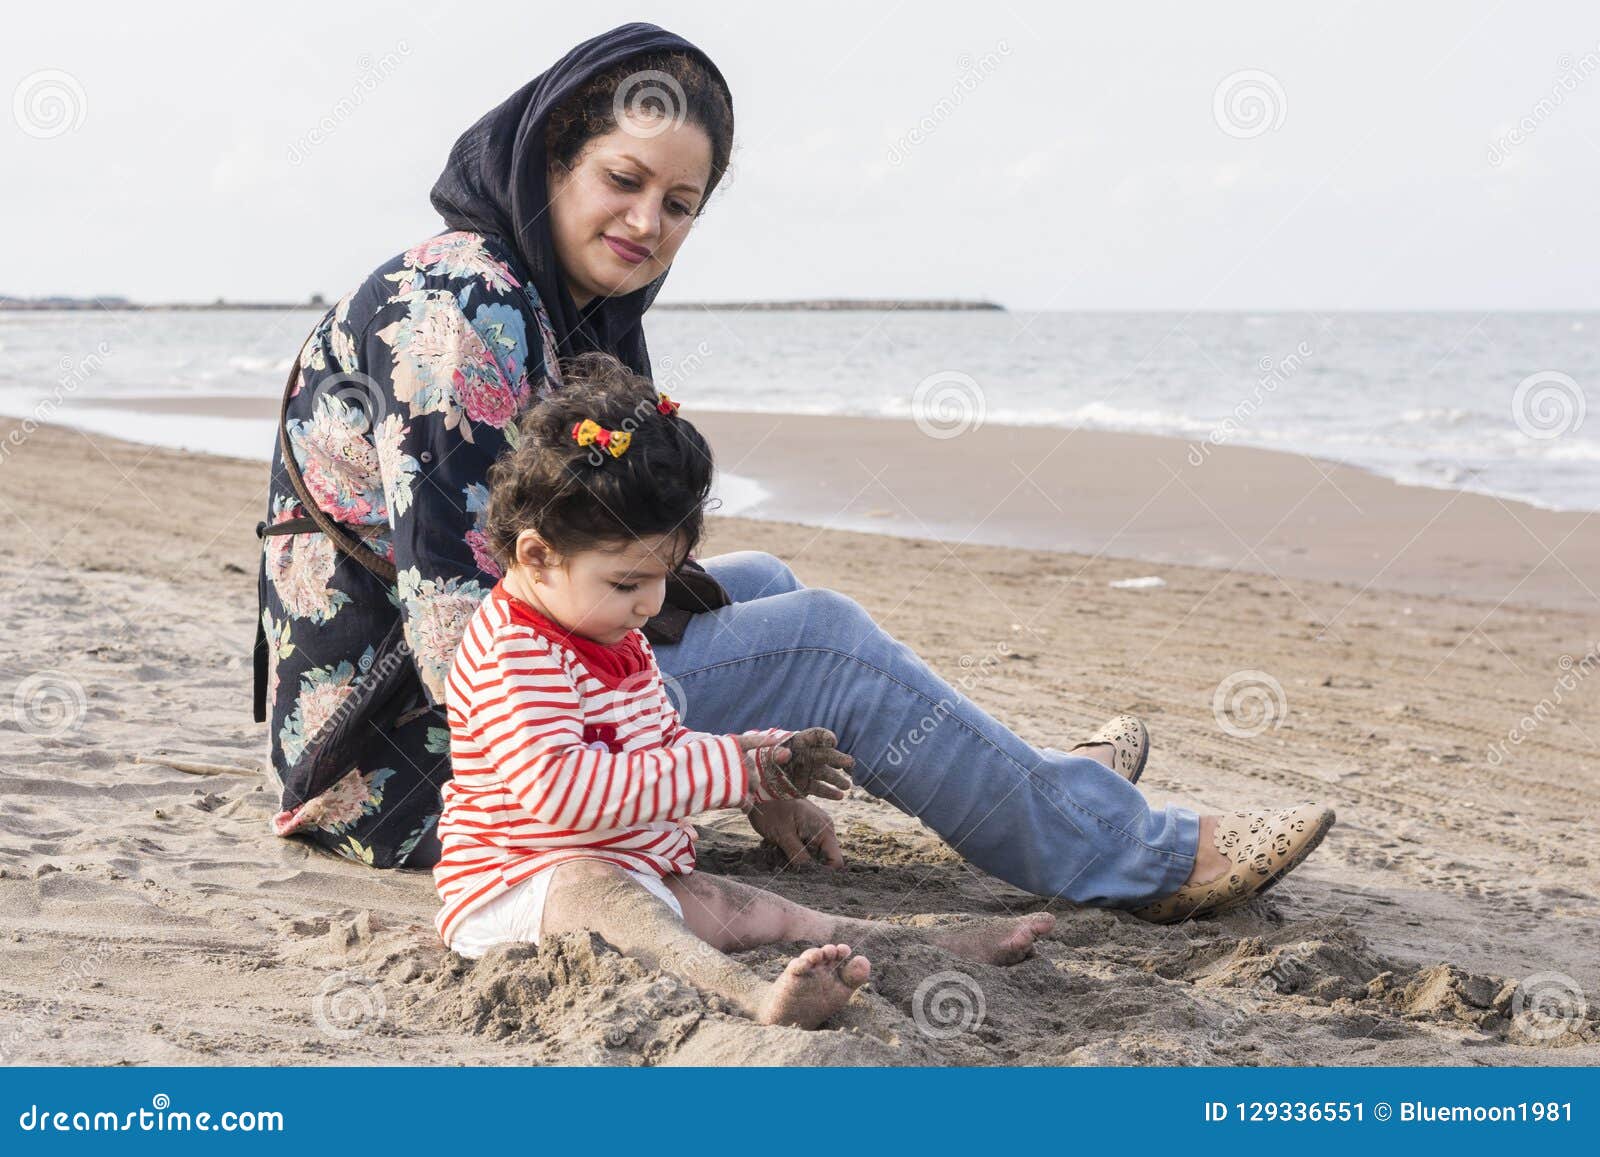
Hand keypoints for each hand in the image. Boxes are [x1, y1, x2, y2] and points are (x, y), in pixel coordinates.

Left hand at [736, 728, 853, 801]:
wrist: (757, 774)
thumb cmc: (762, 758)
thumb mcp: (766, 754)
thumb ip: (776, 753)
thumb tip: (787, 754)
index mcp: (799, 742)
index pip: (816, 735)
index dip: (825, 737)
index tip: (832, 742)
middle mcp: (808, 755)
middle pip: (826, 755)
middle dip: (838, 759)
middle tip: (849, 764)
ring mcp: (808, 771)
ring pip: (826, 774)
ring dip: (837, 779)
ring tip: (847, 785)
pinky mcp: (805, 785)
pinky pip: (820, 789)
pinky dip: (830, 793)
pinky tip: (839, 796)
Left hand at [745, 798, 844, 868]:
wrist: (761, 790)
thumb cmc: (771, 809)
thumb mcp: (783, 835)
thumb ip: (798, 854)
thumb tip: (808, 872)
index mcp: (823, 829)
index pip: (836, 860)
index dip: (825, 873)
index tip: (806, 876)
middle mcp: (824, 828)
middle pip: (826, 858)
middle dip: (811, 866)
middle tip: (792, 868)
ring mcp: (817, 826)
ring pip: (816, 852)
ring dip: (802, 858)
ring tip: (784, 855)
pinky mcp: (807, 826)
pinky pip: (808, 844)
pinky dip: (797, 850)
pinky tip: (783, 847)